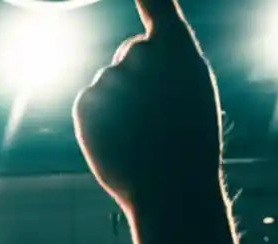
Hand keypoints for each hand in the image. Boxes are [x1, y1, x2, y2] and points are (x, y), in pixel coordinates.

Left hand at [73, 0, 220, 212]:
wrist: (170, 191)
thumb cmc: (189, 145)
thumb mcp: (191, 92)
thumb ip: (166, 65)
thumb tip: (131, 58)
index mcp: (176, 48)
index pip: (155, 2)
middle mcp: (140, 55)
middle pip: (131, 54)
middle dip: (139, 79)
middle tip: (159, 119)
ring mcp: (110, 78)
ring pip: (112, 84)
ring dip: (122, 106)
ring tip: (142, 137)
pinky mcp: (86, 103)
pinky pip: (92, 105)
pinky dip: (102, 123)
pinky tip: (120, 142)